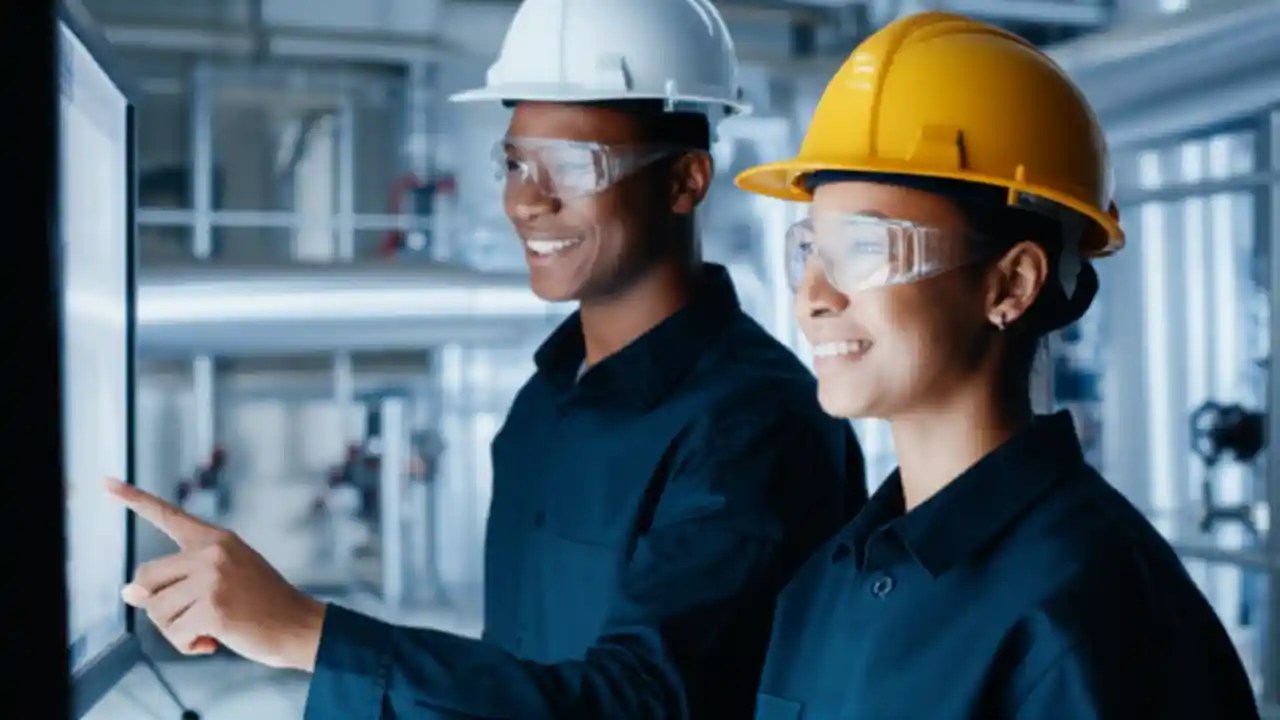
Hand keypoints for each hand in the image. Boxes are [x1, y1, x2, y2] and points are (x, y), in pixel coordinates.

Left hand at [104, 478, 326, 670]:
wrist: (299, 626)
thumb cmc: (261, 605)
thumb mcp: (221, 581)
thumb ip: (177, 580)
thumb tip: (128, 592)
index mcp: (216, 538)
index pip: (168, 515)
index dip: (134, 499)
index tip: (106, 482)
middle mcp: (212, 552)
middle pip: (145, 578)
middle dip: (158, 605)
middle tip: (191, 616)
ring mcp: (213, 579)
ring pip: (156, 610)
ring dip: (176, 629)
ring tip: (209, 629)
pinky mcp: (213, 608)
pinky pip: (174, 633)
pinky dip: (188, 645)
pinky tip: (213, 642)